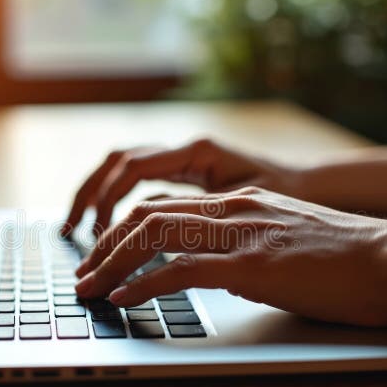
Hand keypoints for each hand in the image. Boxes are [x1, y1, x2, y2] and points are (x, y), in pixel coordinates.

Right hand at [62, 139, 298, 235]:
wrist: (315, 187)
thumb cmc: (291, 196)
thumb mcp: (249, 207)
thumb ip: (202, 218)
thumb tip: (155, 234)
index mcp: (198, 153)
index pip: (134, 168)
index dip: (108, 200)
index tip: (96, 235)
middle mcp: (187, 150)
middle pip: (118, 161)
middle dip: (89, 193)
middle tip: (70, 229)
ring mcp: (186, 160)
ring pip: (125, 168)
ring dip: (99, 194)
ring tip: (80, 228)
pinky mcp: (188, 174)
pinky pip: (142, 182)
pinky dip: (121, 200)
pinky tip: (114, 229)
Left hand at [74, 187, 386, 326]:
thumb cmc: (348, 260)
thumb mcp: (287, 242)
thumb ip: (248, 248)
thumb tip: (220, 271)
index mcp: (241, 201)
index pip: (164, 206)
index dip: (124, 230)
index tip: (104, 255)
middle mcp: (235, 208)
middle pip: (147, 214)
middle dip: (105, 245)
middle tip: (84, 274)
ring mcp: (242, 232)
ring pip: (154, 236)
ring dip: (112, 264)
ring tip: (90, 288)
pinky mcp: (252, 263)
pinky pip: (180, 268)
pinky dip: (143, 284)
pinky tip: (124, 299)